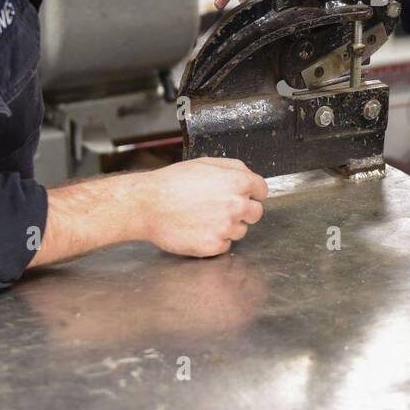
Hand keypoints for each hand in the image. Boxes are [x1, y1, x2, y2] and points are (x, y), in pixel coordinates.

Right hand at [133, 158, 267, 256]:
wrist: (147, 205)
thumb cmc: (172, 183)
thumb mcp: (205, 163)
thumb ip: (233, 168)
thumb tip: (249, 176)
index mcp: (237, 182)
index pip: (262, 190)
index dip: (253, 192)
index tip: (246, 195)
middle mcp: (236, 205)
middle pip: (256, 213)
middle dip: (243, 210)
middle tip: (220, 207)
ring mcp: (226, 227)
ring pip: (241, 230)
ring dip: (228, 226)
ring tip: (204, 217)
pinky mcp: (214, 246)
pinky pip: (225, 245)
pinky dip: (215, 240)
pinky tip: (199, 229)